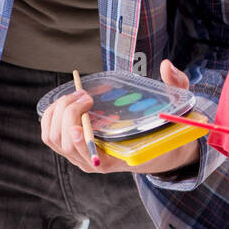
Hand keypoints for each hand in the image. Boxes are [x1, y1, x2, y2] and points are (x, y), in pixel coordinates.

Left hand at [39, 59, 200, 174]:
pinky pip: (50, 135)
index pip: (91, 159)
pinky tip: (65, 102)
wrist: (156, 151)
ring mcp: (81, 156)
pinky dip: (51, 116)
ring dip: (58, 113)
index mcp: (120, 158)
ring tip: (77, 96)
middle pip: (66, 143)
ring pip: (53, 138)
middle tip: (85, 95)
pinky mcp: (72, 149)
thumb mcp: (178, 108)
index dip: (79, 144)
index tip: (77, 126)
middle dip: (68, 114)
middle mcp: (96, 162)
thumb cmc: (165, 130)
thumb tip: (167, 66)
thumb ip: (176, 86)